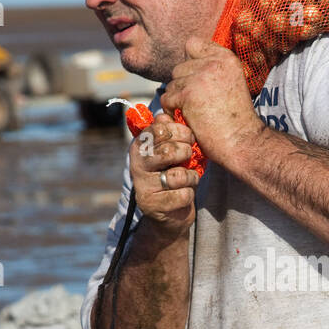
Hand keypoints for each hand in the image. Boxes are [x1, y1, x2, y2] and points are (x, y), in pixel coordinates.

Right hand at [130, 112, 198, 233]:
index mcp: (140, 146)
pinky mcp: (152, 205)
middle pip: (168, 151)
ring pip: (177, 176)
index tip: (189, 137)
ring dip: (191, 177)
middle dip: (186, 152)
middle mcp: (137, 165)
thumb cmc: (172, 174)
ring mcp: (143, 186)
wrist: (169, 212)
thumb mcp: (171, 151)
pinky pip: (182, 195)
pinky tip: (184, 194)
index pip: (159, 130)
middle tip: (190, 156)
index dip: (180, 131)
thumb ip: (169, 133)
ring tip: (189, 178)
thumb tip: (164, 116)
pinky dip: (189, 194)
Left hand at [160, 36, 264, 170]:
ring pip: (172, 83)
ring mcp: (200, 77)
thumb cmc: (237, 119)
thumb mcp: (232, 82)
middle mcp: (214, 63)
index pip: (193, 43)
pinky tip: (185, 118)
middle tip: (196, 102)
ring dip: (177, 98)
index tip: (197, 79)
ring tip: (193, 112)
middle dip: (183, 84)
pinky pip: (167, 98)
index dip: (190, 61)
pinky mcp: (188, 94)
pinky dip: (171, 109)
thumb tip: (188, 63)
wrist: (242, 141)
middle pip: (180, 66)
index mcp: (226, 58)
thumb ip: (214, 69)